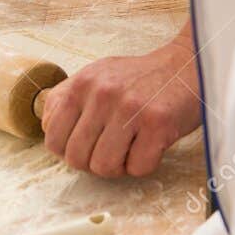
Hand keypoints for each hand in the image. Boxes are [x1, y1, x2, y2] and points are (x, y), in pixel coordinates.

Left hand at [40, 28, 200, 177]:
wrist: (187, 66)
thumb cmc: (139, 78)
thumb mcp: (96, 76)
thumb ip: (66, 98)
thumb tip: (48, 128)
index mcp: (82, 84)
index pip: (53, 138)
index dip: (68, 151)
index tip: (86, 146)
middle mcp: (102, 94)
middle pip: (77, 158)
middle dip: (93, 163)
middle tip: (111, 150)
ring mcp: (130, 108)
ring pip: (104, 166)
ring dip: (118, 166)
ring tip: (130, 148)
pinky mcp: (158, 123)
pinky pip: (138, 167)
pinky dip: (143, 164)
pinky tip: (150, 145)